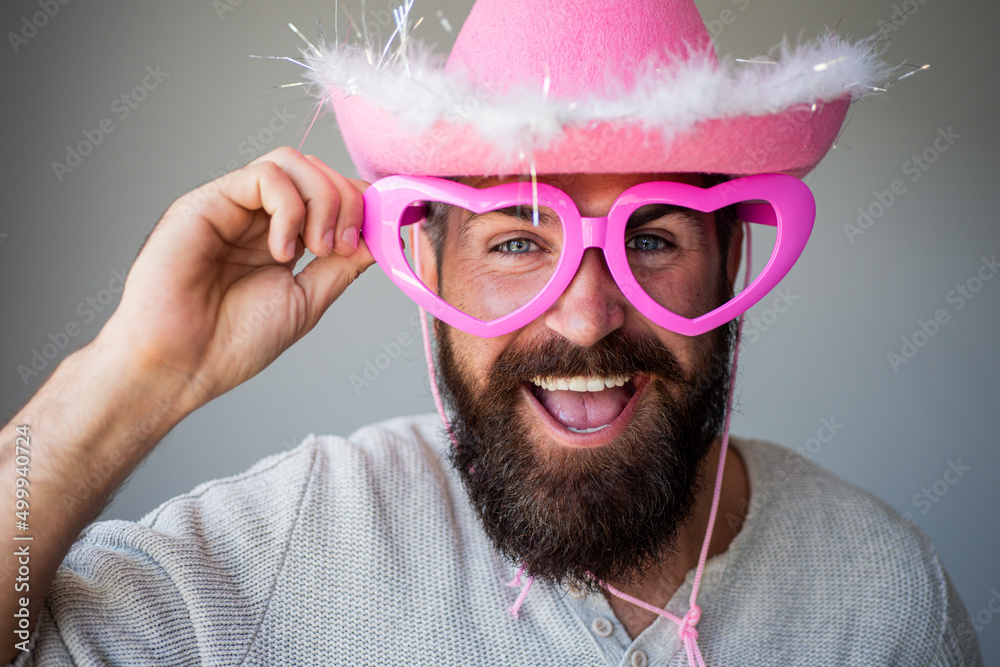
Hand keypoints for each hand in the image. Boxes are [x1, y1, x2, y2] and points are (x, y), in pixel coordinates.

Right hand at [101, 147, 373, 408]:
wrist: (181, 364)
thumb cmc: (232, 340)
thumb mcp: (307, 300)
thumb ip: (342, 265)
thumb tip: (379, 234)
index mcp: (281, 236)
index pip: (330, 192)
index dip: (360, 205)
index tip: (375, 237)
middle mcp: (256, 215)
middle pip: (316, 170)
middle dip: (346, 202)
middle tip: (342, 248)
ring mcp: (231, 205)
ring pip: (292, 161)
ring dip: (322, 200)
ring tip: (316, 249)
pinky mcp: (206, 201)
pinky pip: (263, 176)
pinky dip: (288, 208)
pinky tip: (281, 251)